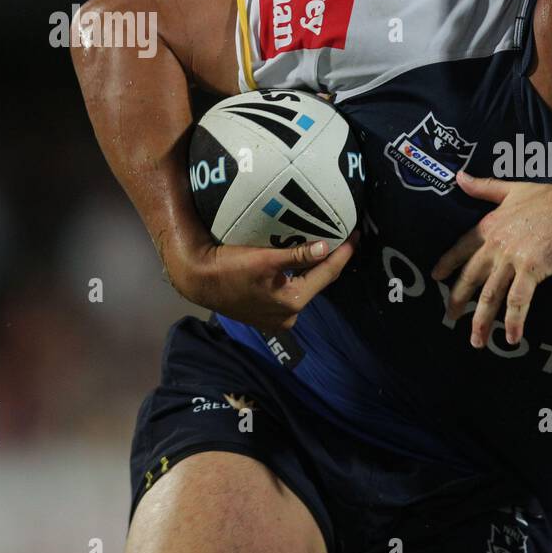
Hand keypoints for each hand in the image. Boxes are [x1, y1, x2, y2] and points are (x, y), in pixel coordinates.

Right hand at [167, 234, 357, 333]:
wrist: (196, 280)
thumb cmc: (227, 268)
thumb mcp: (264, 259)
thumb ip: (297, 256)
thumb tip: (326, 248)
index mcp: (292, 304)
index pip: (326, 275)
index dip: (343, 254)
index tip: (355, 235)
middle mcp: (287, 316)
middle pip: (317, 282)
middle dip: (330, 261)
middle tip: (344, 237)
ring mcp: (276, 317)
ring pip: (303, 286)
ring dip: (313, 268)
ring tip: (327, 245)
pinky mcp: (265, 312)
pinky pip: (290, 290)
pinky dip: (298, 275)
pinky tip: (302, 260)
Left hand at [431, 172, 551, 347]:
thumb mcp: (513, 188)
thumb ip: (484, 187)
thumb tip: (458, 177)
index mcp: (490, 224)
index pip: (461, 247)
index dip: (447, 263)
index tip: (436, 278)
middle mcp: (496, 242)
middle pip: (471, 277)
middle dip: (458, 301)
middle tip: (450, 318)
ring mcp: (512, 257)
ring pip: (490, 294)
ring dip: (482, 321)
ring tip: (477, 341)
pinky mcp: (532, 269)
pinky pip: (518, 301)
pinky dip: (514, 321)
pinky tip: (512, 338)